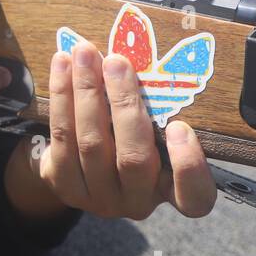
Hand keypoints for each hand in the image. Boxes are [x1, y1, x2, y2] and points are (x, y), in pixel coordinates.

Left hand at [23, 40, 215, 219]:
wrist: (76, 165)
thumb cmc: (126, 138)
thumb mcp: (150, 131)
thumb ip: (154, 110)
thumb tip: (140, 59)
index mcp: (169, 190)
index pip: (194, 197)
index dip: (189, 166)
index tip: (180, 127)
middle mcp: (136, 201)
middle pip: (133, 158)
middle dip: (124, 104)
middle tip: (116, 62)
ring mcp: (98, 197)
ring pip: (91, 143)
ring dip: (86, 91)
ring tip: (84, 53)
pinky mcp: (64, 185)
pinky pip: (62, 135)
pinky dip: (62, 95)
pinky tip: (62, 65)